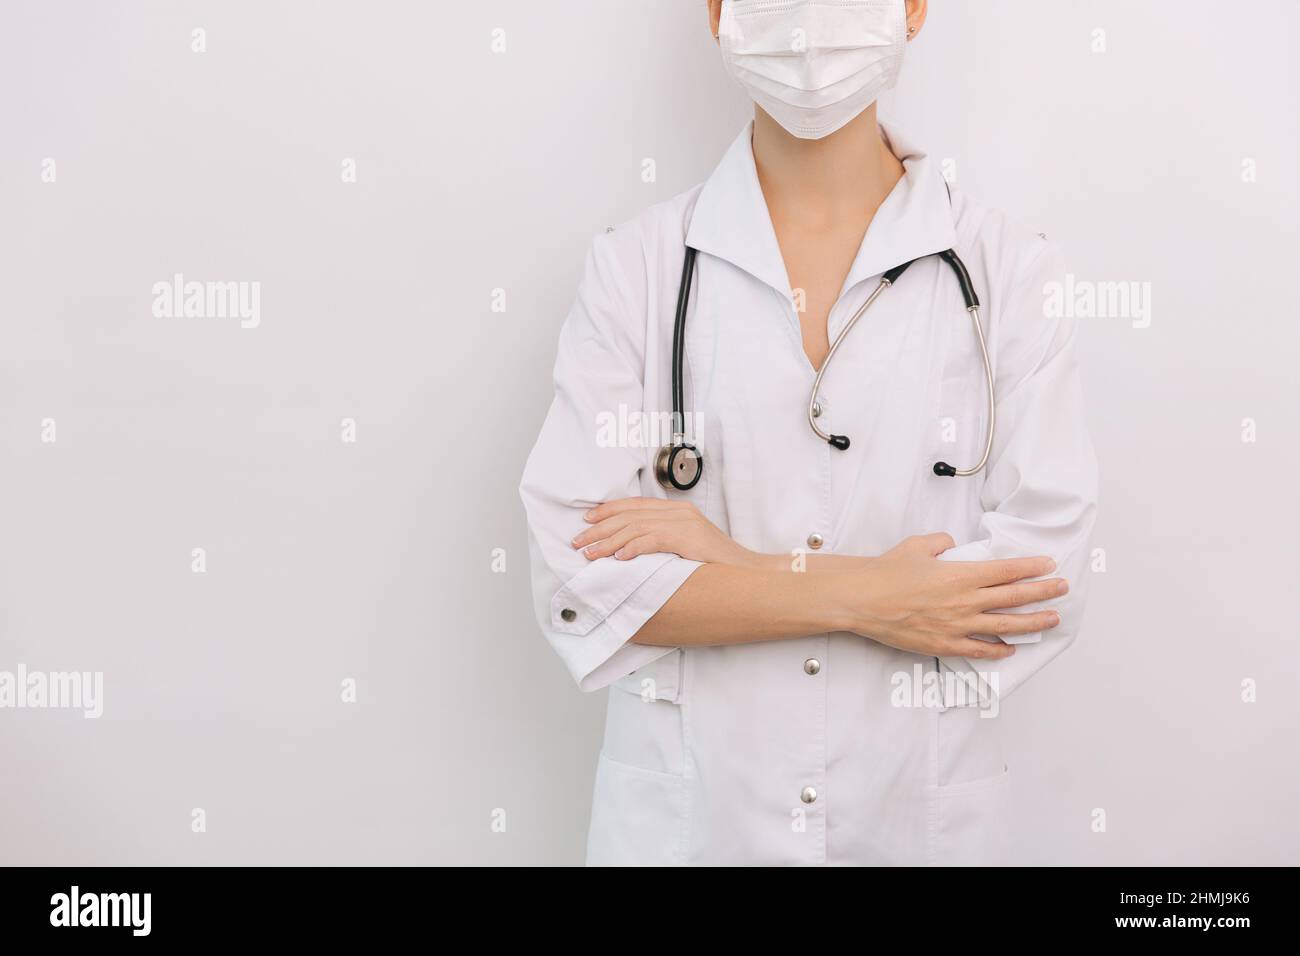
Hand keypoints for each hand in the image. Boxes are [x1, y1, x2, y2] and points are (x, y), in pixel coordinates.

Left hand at [573, 497, 758, 565]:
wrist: (749, 572)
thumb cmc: (717, 566)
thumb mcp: (686, 548)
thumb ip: (662, 542)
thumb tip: (629, 550)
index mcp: (677, 510)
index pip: (635, 505)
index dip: (608, 511)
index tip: (587, 521)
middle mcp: (679, 511)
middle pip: (630, 515)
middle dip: (600, 528)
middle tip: (578, 541)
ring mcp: (685, 523)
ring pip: (636, 527)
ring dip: (609, 541)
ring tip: (591, 553)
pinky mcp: (689, 538)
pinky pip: (654, 539)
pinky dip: (634, 547)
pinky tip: (619, 557)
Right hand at [846, 533, 1066, 659]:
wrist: (863, 600)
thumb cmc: (888, 572)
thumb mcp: (918, 545)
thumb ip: (942, 542)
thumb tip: (953, 544)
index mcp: (962, 575)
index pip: (1007, 571)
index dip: (1032, 568)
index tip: (1049, 565)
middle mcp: (966, 601)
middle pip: (1015, 597)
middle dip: (1043, 592)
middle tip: (1062, 588)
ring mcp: (958, 626)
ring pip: (1006, 626)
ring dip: (1033, 622)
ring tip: (1051, 619)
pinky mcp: (945, 644)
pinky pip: (979, 649)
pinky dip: (998, 650)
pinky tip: (1011, 648)